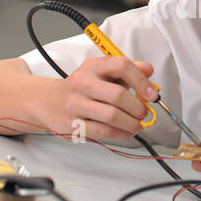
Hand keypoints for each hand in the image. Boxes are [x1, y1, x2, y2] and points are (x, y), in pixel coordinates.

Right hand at [41, 56, 157, 140]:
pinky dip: (121, 134)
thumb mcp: (102, 72)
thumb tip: (148, 71)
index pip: (121, 66)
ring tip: (137, 124)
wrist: (48, 101)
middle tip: (143, 113)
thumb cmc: (82, 87)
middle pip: (118, 95)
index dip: (141, 81)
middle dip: (137, 108)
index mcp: (93, 66)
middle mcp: (83, 82)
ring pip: (112, 116)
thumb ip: (126, 70)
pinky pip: (103, 131)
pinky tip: (126, 132)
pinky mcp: (73, 124)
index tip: (152, 94)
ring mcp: (76, 104)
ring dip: (131, 123)